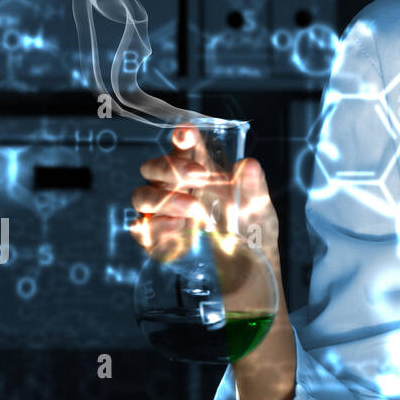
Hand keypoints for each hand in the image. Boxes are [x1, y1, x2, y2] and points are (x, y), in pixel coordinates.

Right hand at [131, 123, 281, 267]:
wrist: (245, 267)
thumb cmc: (249, 228)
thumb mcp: (258, 207)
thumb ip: (253, 186)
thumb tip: (249, 164)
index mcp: (198, 170)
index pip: (182, 146)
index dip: (181, 136)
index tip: (186, 132)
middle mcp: (173, 187)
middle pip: (152, 167)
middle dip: (172, 167)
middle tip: (199, 174)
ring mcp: (161, 213)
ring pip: (142, 196)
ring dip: (166, 199)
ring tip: (195, 209)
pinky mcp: (154, 239)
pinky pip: (141, 228)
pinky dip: (156, 226)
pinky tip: (179, 227)